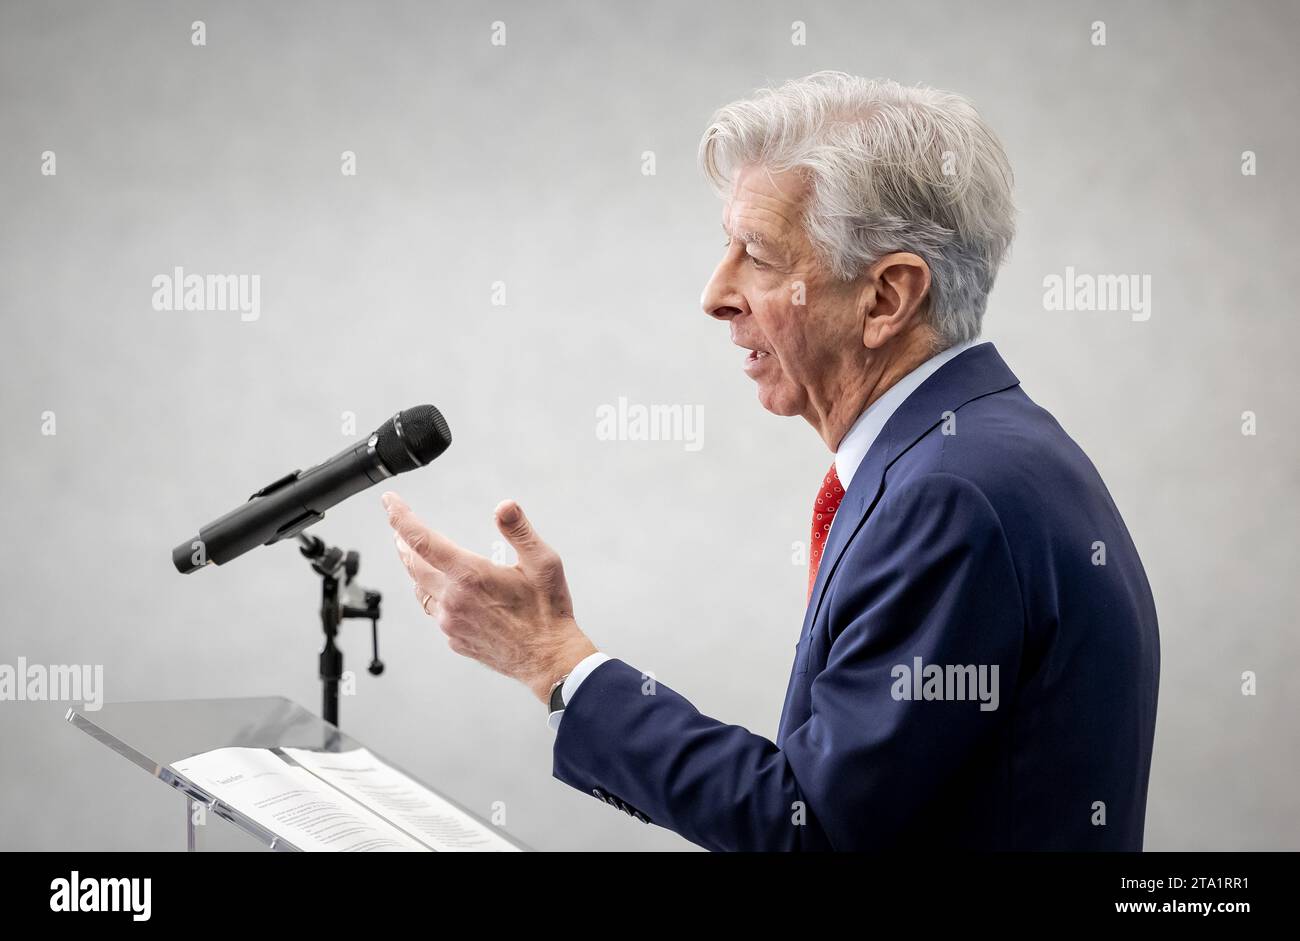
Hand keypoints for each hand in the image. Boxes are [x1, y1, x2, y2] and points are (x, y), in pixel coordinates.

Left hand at [382, 491, 596, 702]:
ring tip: (412, 555)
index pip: (422, 540)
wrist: (548, 659)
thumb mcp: (543, 563)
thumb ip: (519, 531)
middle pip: (413, 564)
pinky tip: (440, 590)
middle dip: (402, 541)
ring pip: (420, 589)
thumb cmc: (548, 613)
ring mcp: (451, 622)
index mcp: (470, 575)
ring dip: (414, 568)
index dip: (401, 517)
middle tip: (397, 528)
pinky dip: (431, 594)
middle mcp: (454, 599)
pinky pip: (434, 612)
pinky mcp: (455, 638)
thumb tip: (503, 506)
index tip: (390, 502)